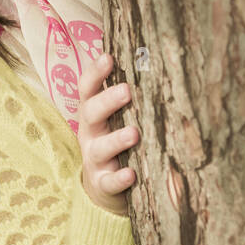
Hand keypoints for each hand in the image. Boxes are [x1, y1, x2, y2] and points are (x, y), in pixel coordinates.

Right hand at [76, 53, 138, 215]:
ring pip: (101, 148)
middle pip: (91, 114)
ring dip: (116, 140)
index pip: (87, 89)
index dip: (95, 73)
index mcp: (93, 113)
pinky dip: (119, 178)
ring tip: (134, 133)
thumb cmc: (116, 140)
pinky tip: (131, 174)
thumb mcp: (115, 118)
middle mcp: (91, 133)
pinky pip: (109, 181)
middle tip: (127, 91)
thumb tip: (157, 60)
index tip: (108, 57)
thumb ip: (127, 97)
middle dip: (107, 101)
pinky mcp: (103, 184)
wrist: (103, 187)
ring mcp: (95, 159)